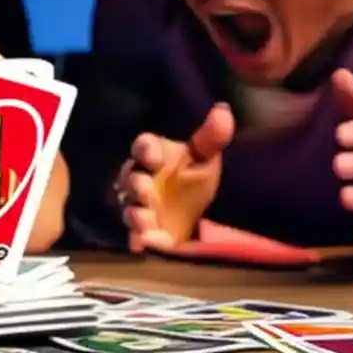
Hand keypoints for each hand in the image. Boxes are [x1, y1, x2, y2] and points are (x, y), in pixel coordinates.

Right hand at [118, 103, 234, 252]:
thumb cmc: (198, 179)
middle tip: (147, 189)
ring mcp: (141, 207)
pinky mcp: (145, 232)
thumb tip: (223, 110)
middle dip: (135, 184)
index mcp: (155, 157)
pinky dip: (139, 239)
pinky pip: (136, 235)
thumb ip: (210, 138)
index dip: (145, 150)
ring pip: (130, 208)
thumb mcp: (206, 159)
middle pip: (129, 178)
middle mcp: (142, 180)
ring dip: (134, 213)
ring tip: (146, 218)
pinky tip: (146, 242)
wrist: (204, 215)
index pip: (143, 147)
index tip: (155, 157)